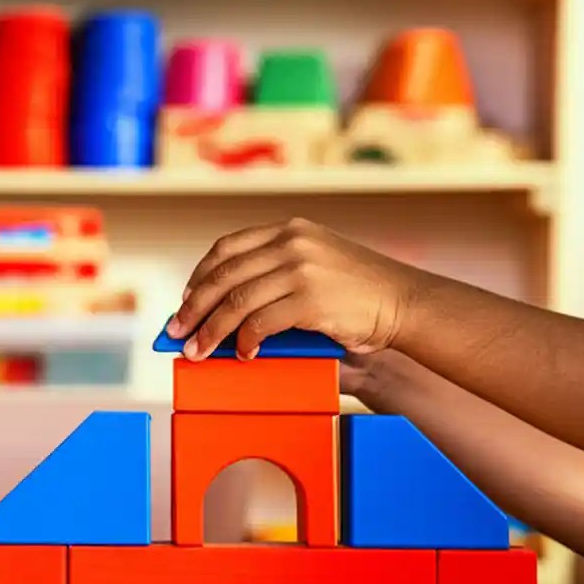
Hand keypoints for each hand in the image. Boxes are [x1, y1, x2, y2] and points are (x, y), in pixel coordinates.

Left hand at [166, 218, 421, 360]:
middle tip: (176, 331)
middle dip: (194, 307)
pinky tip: (244, 353)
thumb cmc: (358, 294)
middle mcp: (292, 242)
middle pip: (224, 275)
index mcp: (289, 230)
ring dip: (211, 331)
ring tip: (198, 352)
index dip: (200, 276)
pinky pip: (262, 322)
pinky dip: (246, 341)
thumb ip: (275, 275)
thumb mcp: (315, 266)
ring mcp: (301, 268)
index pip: (227, 249)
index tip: (185, 300)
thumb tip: (223, 310)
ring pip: (236, 302)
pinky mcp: (311, 298)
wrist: (406, 303)